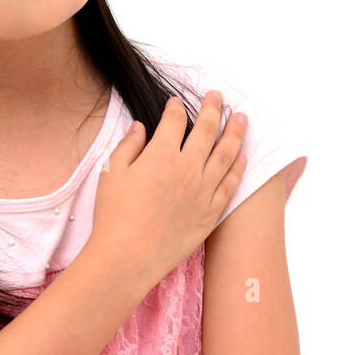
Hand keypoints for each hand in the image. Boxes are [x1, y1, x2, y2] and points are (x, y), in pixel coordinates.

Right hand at [87, 90, 247, 286]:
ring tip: (242, 119)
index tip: (176, 103)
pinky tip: (242, 157)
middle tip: (218, 97)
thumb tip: (141, 127)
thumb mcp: (112, 172)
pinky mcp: (211, 213)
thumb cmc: (114, 215)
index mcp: (162, 154)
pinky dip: (238, 168)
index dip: (176, 107)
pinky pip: (230, 184)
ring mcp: (203, 191)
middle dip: (214, 109)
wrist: (127, 257)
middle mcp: (188, 168)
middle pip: (207, 130)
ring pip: (226, 154)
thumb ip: (128, 145)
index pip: (175, 120)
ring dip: (235, 132)